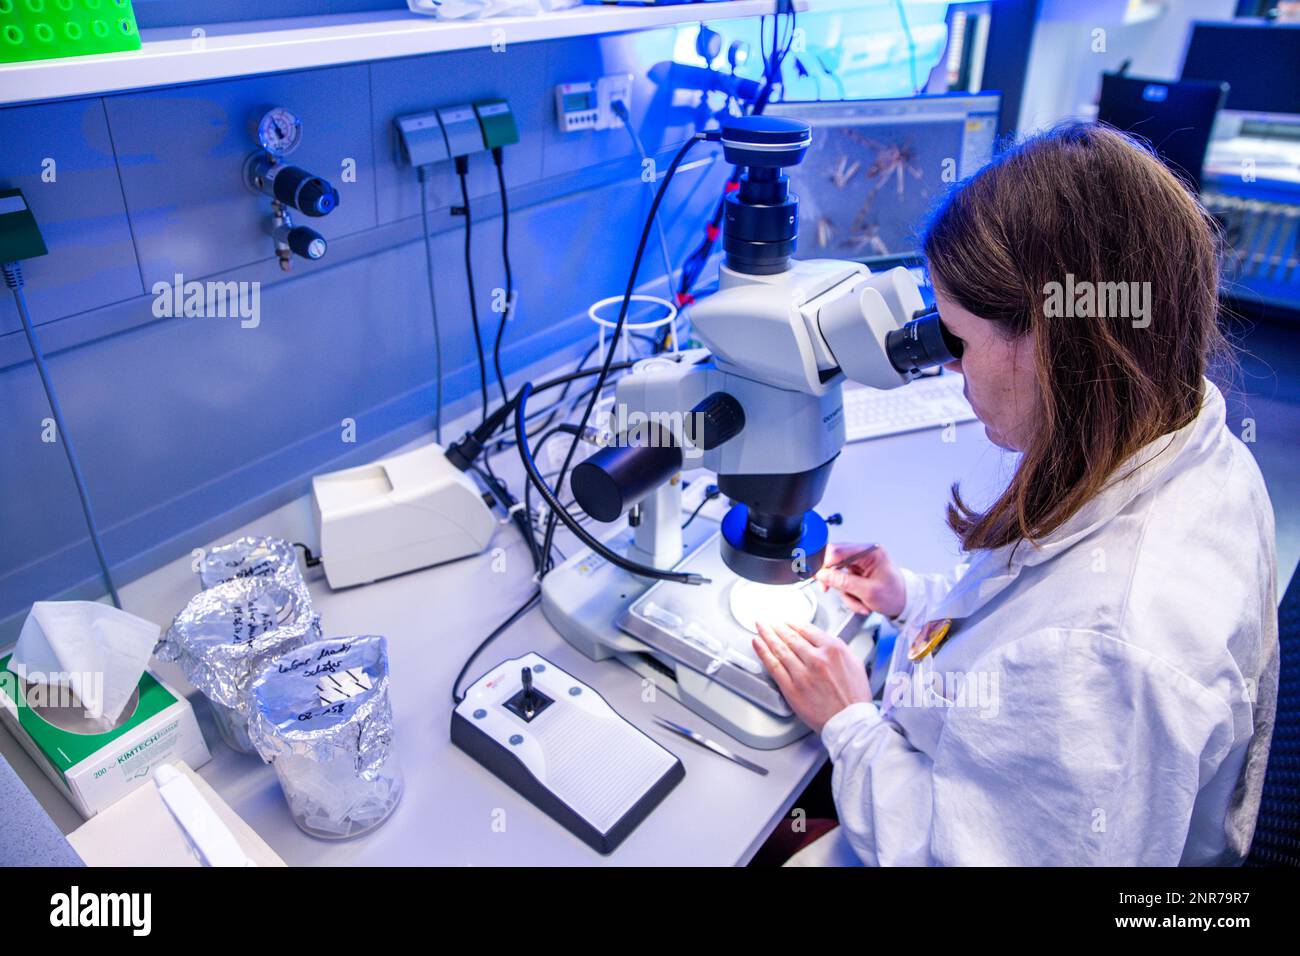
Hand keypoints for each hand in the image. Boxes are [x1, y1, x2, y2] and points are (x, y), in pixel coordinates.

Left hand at [753, 622, 870, 734]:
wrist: (850, 722)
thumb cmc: (854, 698)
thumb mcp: (855, 663)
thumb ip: (838, 650)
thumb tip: (825, 643)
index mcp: (833, 649)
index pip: (807, 630)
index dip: (793, 624)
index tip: (787, 623)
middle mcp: (816, 658)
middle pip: (791, 637)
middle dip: (777, 627)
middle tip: (769, 622)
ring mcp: (802, 673)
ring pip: (780, 649)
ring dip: (767, 635)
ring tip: (760, 628)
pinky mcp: (792, 688)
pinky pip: (773, 666)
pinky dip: (763, 652)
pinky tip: (757, 644)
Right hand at [814, 543, 906, 618]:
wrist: (905, 604)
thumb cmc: (895, 595)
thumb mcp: (869, 592)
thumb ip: (844, 582)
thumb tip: (823, 575)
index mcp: (870, 552)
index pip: (838, 550)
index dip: (825, 563)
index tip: (819, 577)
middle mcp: (864, 554)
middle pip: (834, 561)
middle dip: (834, 581)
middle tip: (828, 589)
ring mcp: (860, 564)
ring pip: (837, 574)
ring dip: (844, 592)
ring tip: (859, 603)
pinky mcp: (857, 573)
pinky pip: (843, 582)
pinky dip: (848, 594)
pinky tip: (859, 601)